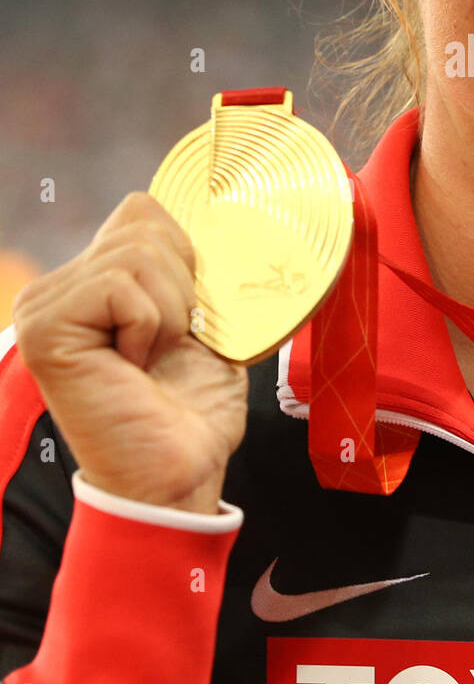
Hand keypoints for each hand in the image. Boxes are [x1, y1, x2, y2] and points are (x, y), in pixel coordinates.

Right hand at [12, 193, 248, 513]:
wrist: (179, 472)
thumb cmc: (191, 407)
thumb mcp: (205, 320)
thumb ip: (192, 269)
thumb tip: (219, 221)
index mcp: (90, 281)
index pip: (143, 211)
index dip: (185, 256)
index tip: (186, 318)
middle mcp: (56, 289)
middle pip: (144, 224)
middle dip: (182, 287)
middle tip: (169, 346)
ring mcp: (44, 308)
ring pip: (138, 252)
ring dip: (171, 313)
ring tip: (152, 359)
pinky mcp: (46, 330)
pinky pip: (123, 286)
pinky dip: (152, 327)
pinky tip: (134, 367)